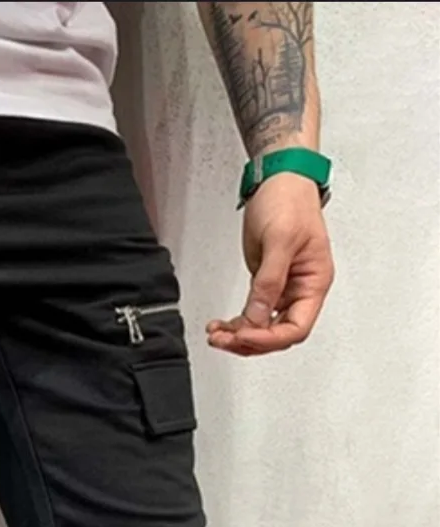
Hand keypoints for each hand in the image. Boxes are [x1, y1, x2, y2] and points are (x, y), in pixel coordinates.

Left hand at [206, 171, 333, 355]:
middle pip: (278, 333)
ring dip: (238, 335)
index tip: (244, 335)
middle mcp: (301, 290)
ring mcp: (282, 288)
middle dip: (249, 341)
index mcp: (315, 281)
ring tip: (215, 335)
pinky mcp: (264, 283)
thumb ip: (269, 281)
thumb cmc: (289, 202)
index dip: (269, 337)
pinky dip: (236, 323)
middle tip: (222, 340)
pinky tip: (220, 326)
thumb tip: (258, 316)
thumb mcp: (279, 241)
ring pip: (262, 327)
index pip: (296, 327)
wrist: (278, 181)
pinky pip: (252, 314)